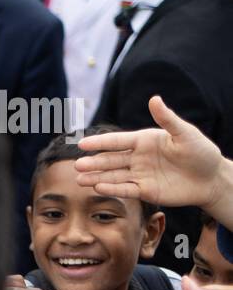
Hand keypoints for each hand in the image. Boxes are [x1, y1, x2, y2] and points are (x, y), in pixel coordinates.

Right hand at [75, 96, 226, 208]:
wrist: (211, 178)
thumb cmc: (201, 152)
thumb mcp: (185, 133)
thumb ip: (167, 118)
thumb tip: (154, 98)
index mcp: (144, 141)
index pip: (118, 141)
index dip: (100, 142)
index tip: (82, 143)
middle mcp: (138, 157)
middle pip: (111, 160)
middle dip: (94, 163)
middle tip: (77, 165)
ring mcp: (140, 174)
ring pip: (113, 176)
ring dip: (96, 178)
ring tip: (80, 180)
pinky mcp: (145, 191)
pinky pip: (125, 189)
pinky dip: (112, 188)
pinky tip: (98, 188)